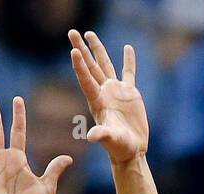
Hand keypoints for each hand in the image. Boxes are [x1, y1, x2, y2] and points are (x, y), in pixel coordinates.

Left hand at [69, 28, 147, 164]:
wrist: (131, 150)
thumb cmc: (119, 147)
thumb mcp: (110, 140)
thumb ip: (102, 135)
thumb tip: (91, 137)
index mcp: (97, 102)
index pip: (86, 80)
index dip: (80, 66)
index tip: (73, 50)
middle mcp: (104, 93)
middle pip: (90, 66)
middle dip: (82, 49)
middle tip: (72, 32)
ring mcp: (116, 91)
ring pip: (104, 65)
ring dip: (97, 49)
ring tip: (89, 33)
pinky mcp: (129, 93)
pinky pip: (129, 73)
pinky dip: (128, 61)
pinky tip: (128, 48)